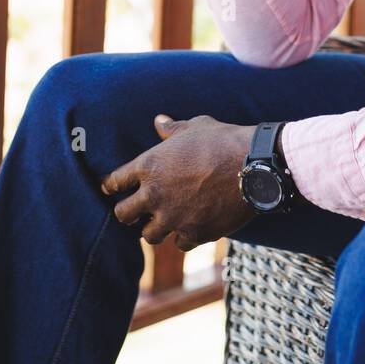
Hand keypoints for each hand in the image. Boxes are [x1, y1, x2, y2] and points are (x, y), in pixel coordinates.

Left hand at [99, 115, 256, 250]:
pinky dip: (182, 237)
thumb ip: (172, 128)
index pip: (115, 181)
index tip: (111, 188)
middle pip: (123, 214)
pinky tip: (188, 229)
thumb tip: (159, 120)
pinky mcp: (194, 234)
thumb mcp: (195, 127)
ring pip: (148, 236)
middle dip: (127, 213)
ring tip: (161, 223)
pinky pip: (179, 243)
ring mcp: (173, 217)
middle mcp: (155, 195)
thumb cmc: (222, 141)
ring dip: (154, 228)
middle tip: (132, 211)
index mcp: (149, 165)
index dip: (111, 185)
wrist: (253, 167)